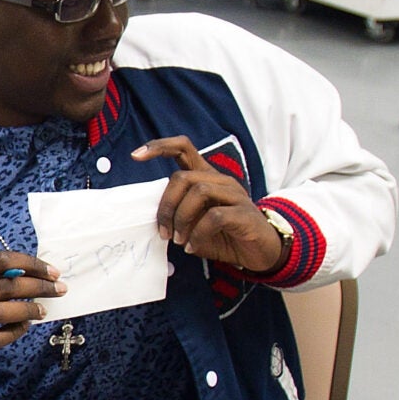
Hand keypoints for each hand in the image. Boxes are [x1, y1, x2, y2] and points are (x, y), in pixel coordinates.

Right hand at [0, 251, 65, 378]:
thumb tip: (25, 271)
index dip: (29, 263)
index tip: (50, 271)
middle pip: (5, 286)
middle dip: (39, 285)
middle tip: (59, 289)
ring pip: (2, 311)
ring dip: (29, 309)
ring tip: (42, 310)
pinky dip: (15, 331)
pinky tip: (24, 327)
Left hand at [134, 137, 289, 272]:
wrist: (262, 252)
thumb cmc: (226, 235)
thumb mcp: (195, 225)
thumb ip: (178, 216)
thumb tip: (156, 220)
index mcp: (206, 177)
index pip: (183, 148)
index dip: (159, 147)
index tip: (136, 156)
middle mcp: (220, 181)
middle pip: (182, 178)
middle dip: (166, 206)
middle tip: (164, 232)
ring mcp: (235, 195)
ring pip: (198, 192)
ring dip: (182, 219)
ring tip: (180, 240)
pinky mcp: (244, 214)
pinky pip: (215, 216)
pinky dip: (199, 233)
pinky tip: (194, 246)